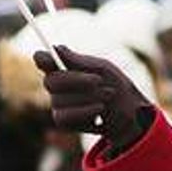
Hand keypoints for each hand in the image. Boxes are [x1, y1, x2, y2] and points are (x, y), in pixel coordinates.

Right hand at [36, 46, 152, 150]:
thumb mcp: (103, 69)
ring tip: (107, 98)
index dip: (42, 58)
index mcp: (65, 67)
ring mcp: (58, 104)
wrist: (130, 115)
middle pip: (51, 81)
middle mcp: (57, 85)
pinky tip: (100, 111)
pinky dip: (86, 112)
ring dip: (88, 99)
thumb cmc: (117, 87)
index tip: (49, 58)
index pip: (43, 60)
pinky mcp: (63, 122)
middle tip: (99, 81)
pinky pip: (65, 118)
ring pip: (60, 101)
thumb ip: (80, 61)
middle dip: (77, 81)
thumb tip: (57, 48)